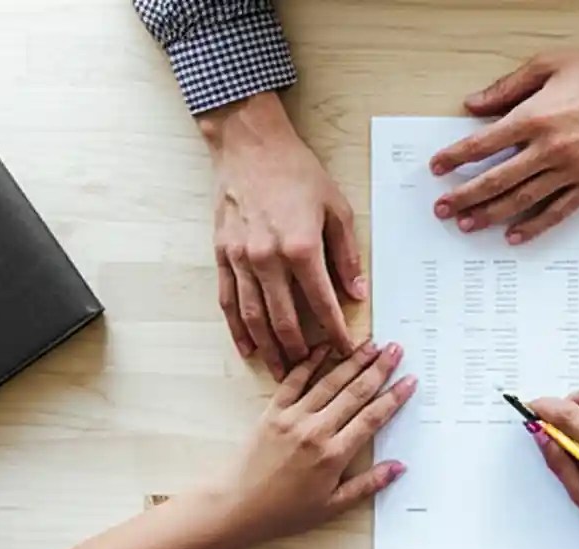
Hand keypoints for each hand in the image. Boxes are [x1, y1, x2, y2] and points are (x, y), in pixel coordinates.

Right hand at [200, 92, 365, 379]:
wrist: (250, 145)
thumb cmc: (297, 173)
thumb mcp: (336, 208)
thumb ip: (346, 254)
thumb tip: (357, 292)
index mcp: (301, 248)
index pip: (323, 304)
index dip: (336, 332)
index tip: (347, 351)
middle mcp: (267, 259)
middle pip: (284, 320)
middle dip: (300, 351)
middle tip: (312, 373)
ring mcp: (240, 259)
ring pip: (253, 317)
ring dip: (269, 348)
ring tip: (282, 371)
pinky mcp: (221, 255)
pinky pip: (228, 301)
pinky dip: (237, 328)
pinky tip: (248, 347)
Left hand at [212, 341, 416, 545]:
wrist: (236, 506)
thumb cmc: (284, 511)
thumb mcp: (331, 507)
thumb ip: (368, 485)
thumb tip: (399, 468)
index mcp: (333, 455)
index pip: (372, 418)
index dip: (393, 397)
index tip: (409, 380)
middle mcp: (315, 431)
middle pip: (355, 393)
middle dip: (378, 369)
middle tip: (396, 349)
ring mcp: (293, 418)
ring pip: (329, 381)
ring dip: (352, 361)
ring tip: (371, 344)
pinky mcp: (272, 412)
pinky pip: (295, 380)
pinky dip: (311, 362)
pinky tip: (326, 347)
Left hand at [429, 23, 578, 243]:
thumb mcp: (549, 64)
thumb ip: (507, 87)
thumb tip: (473, 105)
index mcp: (535, 117)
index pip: (482, 144)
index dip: (455, 158)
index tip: (437, 167)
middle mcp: (550, 148)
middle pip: (496, 180)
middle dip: (464, 196)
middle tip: (442, 209)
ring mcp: (573, 169)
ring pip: (522, 200)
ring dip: (490, 215)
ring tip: (467, 224)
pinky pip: (558, 211)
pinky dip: (534, 226)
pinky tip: (514, 235)